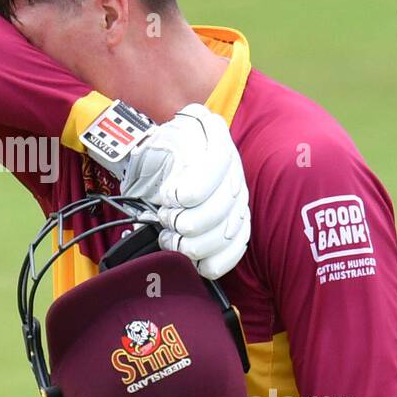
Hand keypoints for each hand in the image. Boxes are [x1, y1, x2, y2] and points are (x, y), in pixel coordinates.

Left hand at [121, 103, 249, 278]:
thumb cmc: (161, 150)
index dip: (196, 186)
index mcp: (215, 141)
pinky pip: (235, 248)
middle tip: (166, 219)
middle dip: (187, 221)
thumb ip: (159, 135)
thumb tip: (166, 164)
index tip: (170, 197)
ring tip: (170, 238)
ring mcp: (237, 199)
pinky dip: (213, 261)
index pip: (219, 162)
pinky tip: (194, 261)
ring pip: (227, 231)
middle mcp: (232, 170)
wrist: (168, 159)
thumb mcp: (159, 135)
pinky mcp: (237, 225)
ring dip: (193, 243)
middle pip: (223, 204)